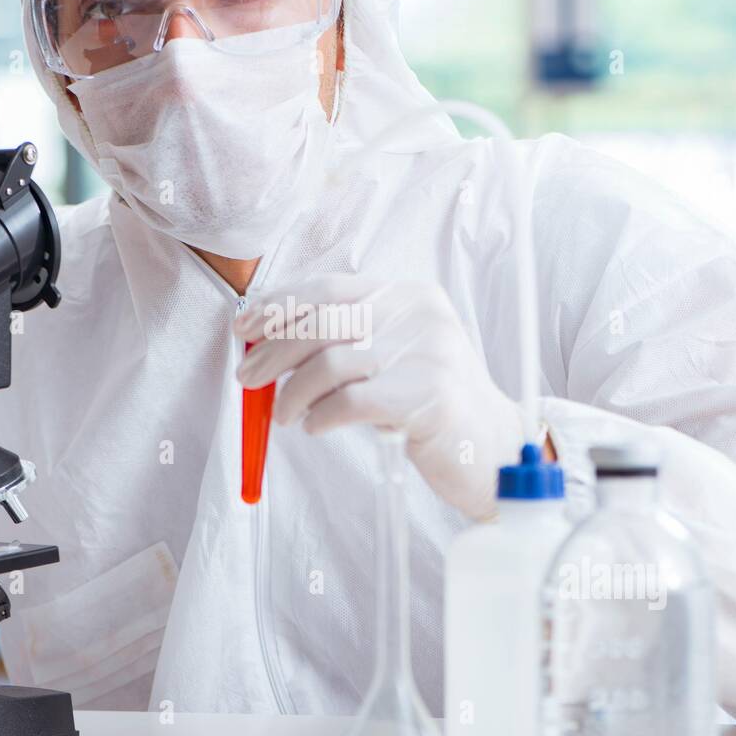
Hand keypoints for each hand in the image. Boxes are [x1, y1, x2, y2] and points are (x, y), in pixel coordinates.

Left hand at [235, 275, 522, 518]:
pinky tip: (315, 426)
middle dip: (274, 350)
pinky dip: (322, 415)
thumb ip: (344, 340)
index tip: (245, 329)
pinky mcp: (430, 398)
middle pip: (324, 321)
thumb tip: (266, 342)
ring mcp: (429, 355)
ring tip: (285, 415)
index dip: (279, 306)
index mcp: (409, 296)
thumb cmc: (428, 403)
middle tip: (248, 378)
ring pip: (331, 363)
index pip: (330, 288)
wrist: (490, 447)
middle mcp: (421, 316)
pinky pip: (353, 402)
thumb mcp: (391, 356)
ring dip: (293, 393)